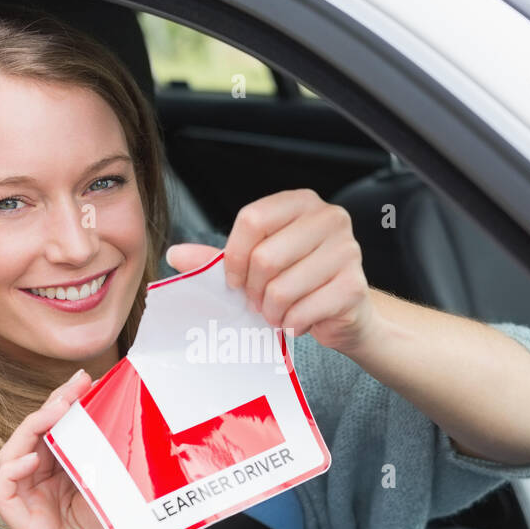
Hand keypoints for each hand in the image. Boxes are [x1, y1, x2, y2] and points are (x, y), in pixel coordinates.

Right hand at [0, 369, 172, 528]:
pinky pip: (1, 492)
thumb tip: (132, 411)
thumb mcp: (126, 489)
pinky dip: (9, 470)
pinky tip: (31, 458)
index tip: (86, 380)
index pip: (57, 430)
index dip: (65, 403)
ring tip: (54, 415)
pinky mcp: (25, 528)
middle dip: (50, 406)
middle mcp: (46, 487)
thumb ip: (119, 456)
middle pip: (32, 436)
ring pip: (11, 456)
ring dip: (29, 429)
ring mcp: (33, 506)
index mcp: (68, 475)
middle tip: (73, 389)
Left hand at [165, 189, 376, 355]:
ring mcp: (347, 250)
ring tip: (280, 313)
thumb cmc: (299, 282)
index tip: (234, 281)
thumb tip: (175, 254)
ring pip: (283, 289)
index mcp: (301, 203)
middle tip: (259, 304)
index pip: (252, 219)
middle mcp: (329, 218)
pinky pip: (303, 312)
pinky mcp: (354, 286)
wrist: (345, 311)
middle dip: (254, 292)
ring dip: (273, 312)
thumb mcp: (256, 265)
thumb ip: (218, 259)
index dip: (234, 257)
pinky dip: (293, 325)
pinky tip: (300, 321)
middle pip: (265, 257)